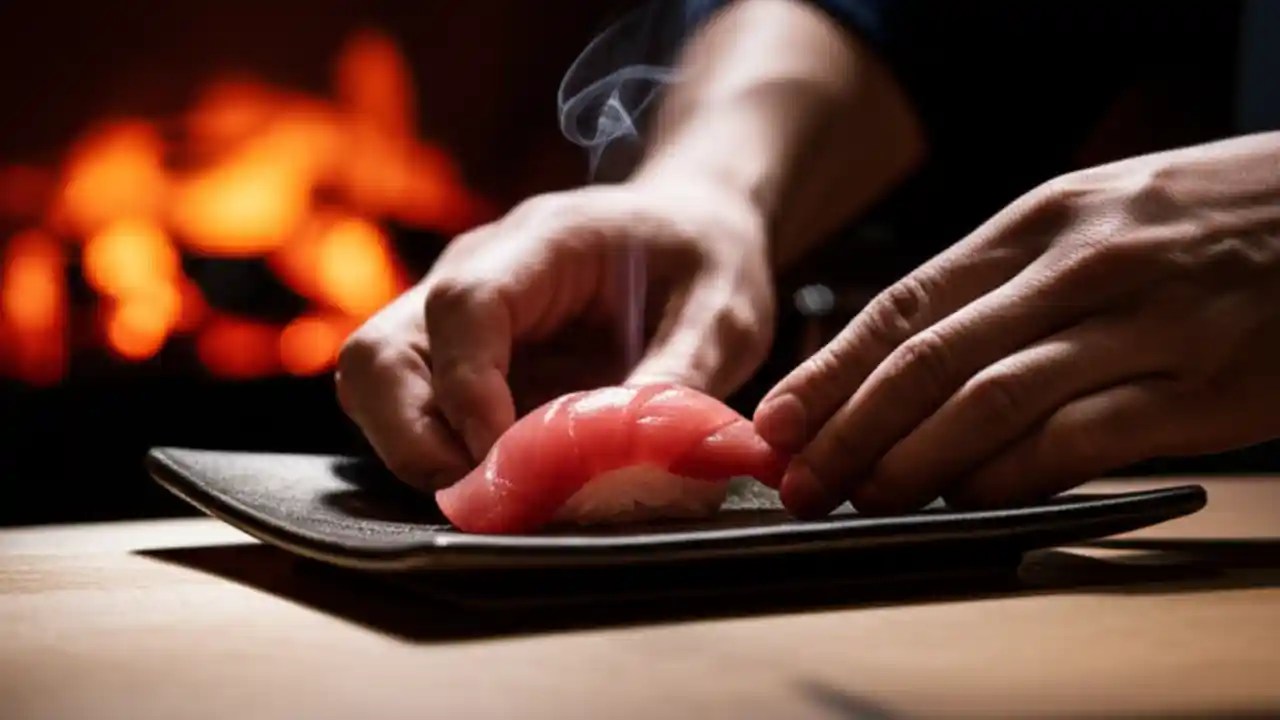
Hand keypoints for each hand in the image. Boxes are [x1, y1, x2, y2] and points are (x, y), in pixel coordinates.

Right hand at [335, 175, 774, 489]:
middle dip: (414, 440)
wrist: (689, 225)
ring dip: (412, 453)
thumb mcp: (724, 312)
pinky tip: (498, 485)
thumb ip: (684, 377)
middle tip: (487, 499)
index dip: (471, 391)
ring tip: (491, 499)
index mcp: (541, 242)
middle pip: (381, 352)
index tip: (508, 459)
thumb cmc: (704, 256)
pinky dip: (433, 455)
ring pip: (374, 385)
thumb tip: (640, 466)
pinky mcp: (453, 359)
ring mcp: (450, 317)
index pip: (465, 307)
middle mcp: (472, 272)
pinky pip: (406, 409)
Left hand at [754, 132, 1279, 516]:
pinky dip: (1011, 479)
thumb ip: (1009, 283)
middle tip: (800, 482)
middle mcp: (1077, 268)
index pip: (904, 304)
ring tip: (864, 499)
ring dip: (911, 461)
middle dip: (848, 429)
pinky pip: (1077, 442)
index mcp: (1040, 222)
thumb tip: (910, 359)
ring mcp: (1138, 326)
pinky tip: (971, 502)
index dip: (830, 372)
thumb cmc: (1212, 219)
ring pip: (989, 403)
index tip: (778, 422)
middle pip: (927, 359)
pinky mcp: (1199, 388)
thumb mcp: (1098, 217)